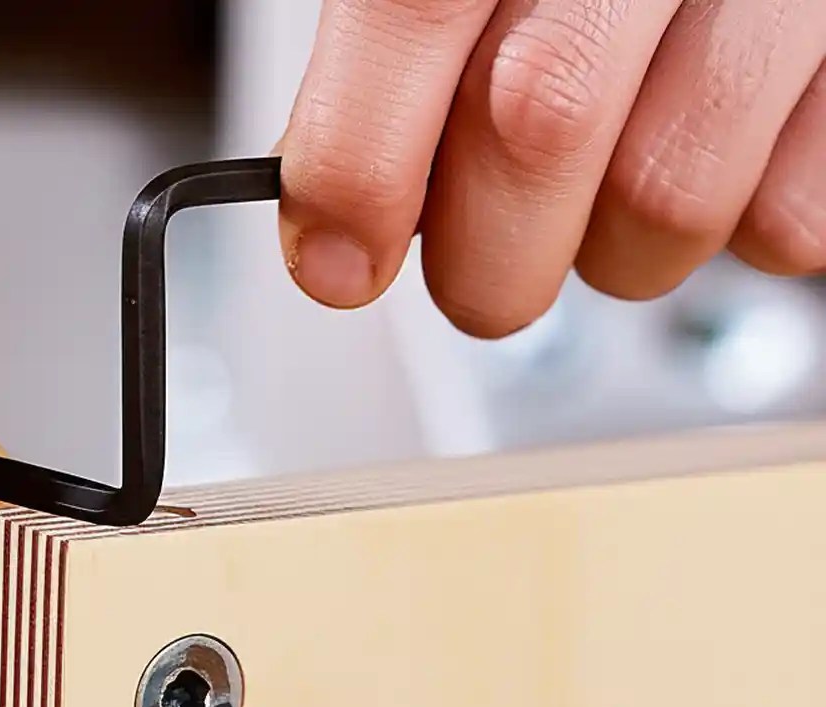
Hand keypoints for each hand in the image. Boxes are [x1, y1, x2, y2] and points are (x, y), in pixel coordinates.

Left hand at [279, 0, 824, 334]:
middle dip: (485, 258)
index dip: (361, 164)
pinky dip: (732, 225)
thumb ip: (397, 62)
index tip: (336, 263)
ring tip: (606, 194)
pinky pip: (786, 221)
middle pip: (539, 127)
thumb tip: (336, 222)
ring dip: (612, 249)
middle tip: (478, 270)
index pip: (412, 11)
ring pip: (666, 201)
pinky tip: (709, 160)